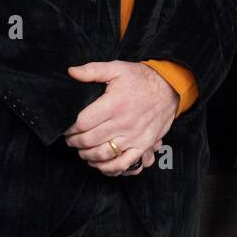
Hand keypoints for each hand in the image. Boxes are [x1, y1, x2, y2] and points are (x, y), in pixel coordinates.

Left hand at [63, 61, 179, 175]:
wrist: (169, 88)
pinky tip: (99, 163)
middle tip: (71, 139)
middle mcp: (124, 123)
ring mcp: (134, 136)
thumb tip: (71, 72)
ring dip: (87, 155)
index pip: (82, 123)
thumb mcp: (117, 68)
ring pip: (103, 154)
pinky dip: (108, 168)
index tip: (67, 128)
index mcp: (115, 104)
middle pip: (89, 140)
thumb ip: (92, 70)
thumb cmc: (141, 79)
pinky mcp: (143, 145)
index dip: (70, 128)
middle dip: (75, 142)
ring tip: (83, 150)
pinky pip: (124, 164)